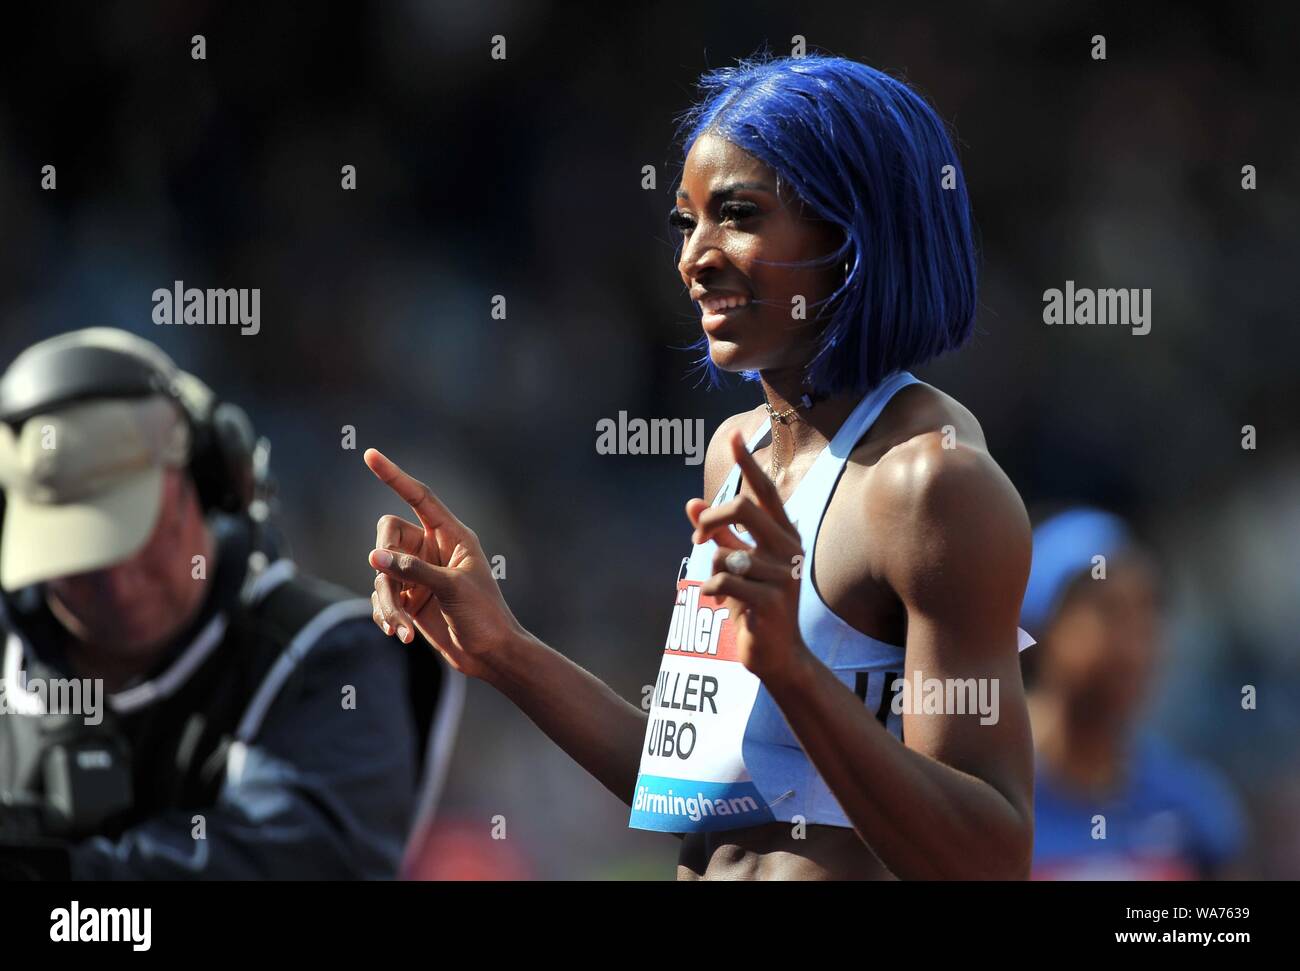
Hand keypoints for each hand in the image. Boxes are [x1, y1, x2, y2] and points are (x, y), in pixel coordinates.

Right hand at [364, 448, 523, 679]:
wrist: (490, 655)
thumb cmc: (484, 617)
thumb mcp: (452, 589)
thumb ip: (414, 571)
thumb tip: (374, 558)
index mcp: (452, 535)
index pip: (418, 497)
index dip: (394, 476)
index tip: (370, 455)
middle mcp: (432, 549)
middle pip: (388, 537)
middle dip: (385, 565)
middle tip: (396, 592)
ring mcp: (419, 573)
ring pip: (381, 572)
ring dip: (388, 603)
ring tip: (401, 630)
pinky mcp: (410, 597)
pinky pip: (382, 596)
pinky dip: (386, 614)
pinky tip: (398, 634)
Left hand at [686, 431, 810, 684]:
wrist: (776, 654)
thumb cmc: (754, 604)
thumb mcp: (734, 564)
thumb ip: (718, 534)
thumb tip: (691, 504)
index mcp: (783, 534)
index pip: (765, 492)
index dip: (748, 464)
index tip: (735, 436)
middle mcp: (789, 548)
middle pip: (743, 509)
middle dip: (712, 519)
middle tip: (697, 538)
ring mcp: (783, 575)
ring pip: (727, 551)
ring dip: (713, 568)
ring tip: (719, 586)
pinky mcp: (772, 601)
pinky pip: (724, 581)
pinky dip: (710, 590)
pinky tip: (717, 602)